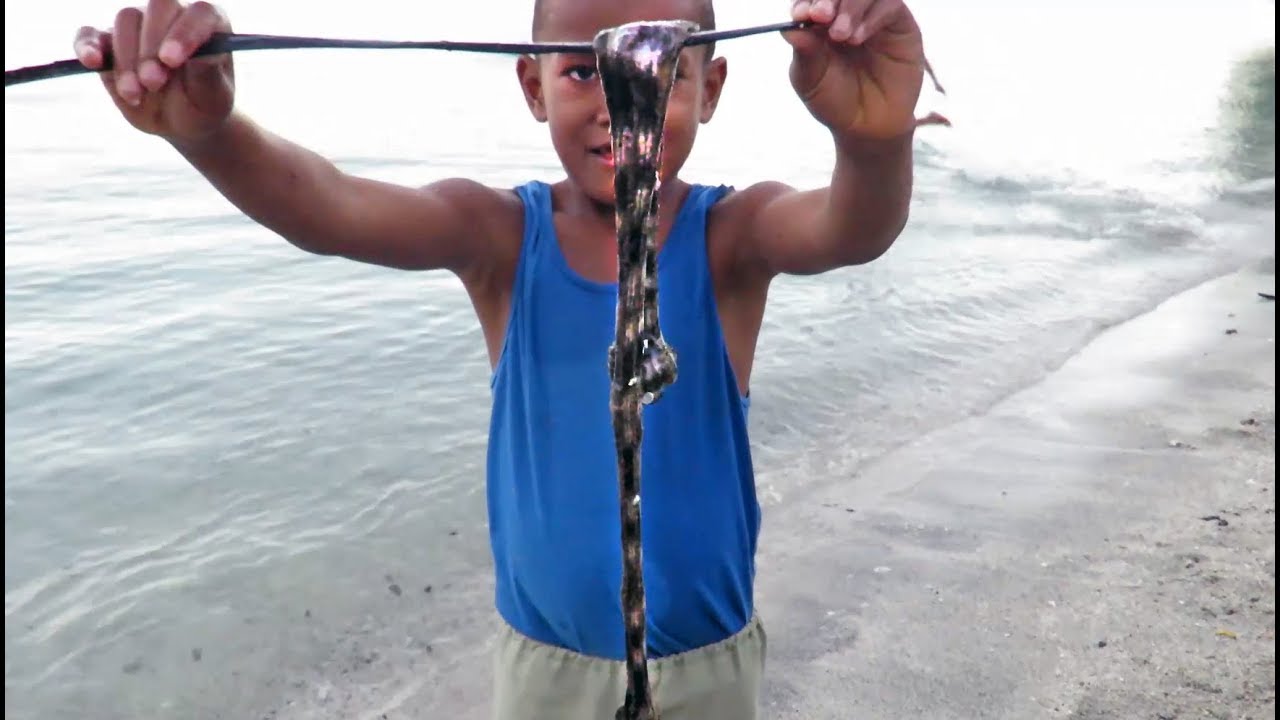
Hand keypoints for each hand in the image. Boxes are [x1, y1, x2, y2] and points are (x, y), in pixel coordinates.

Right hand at [74, 0, 235, 145]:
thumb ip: (208, 72)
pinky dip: (87, 45)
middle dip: (151, 48)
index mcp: (207, 23)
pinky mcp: (109, 42)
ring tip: (135, 94)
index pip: (199, 13)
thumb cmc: (204, 103)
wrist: (182, 120)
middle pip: (156, 8)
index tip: (171, 61)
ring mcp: (139, 25)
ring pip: (126, 21)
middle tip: (153, 83)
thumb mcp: (214, 96)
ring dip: (127, 59)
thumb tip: (200, 54)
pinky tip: (91, 62)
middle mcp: (173, 15)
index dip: (183, 33)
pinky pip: (90, 33)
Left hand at [784, 0, 931, 141]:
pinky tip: (858, 38)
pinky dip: (872, 17)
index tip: (801, 14)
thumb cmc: (835, 101)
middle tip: (820, 16)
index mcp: (819, 22)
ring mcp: (874, 17)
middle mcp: (847, 14)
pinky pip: (890, 5)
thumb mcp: (811, 80)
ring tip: (841, 36)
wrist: (868, 127)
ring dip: (850, 7)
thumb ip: (804, 53)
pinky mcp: (899, 25)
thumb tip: (788, 29)